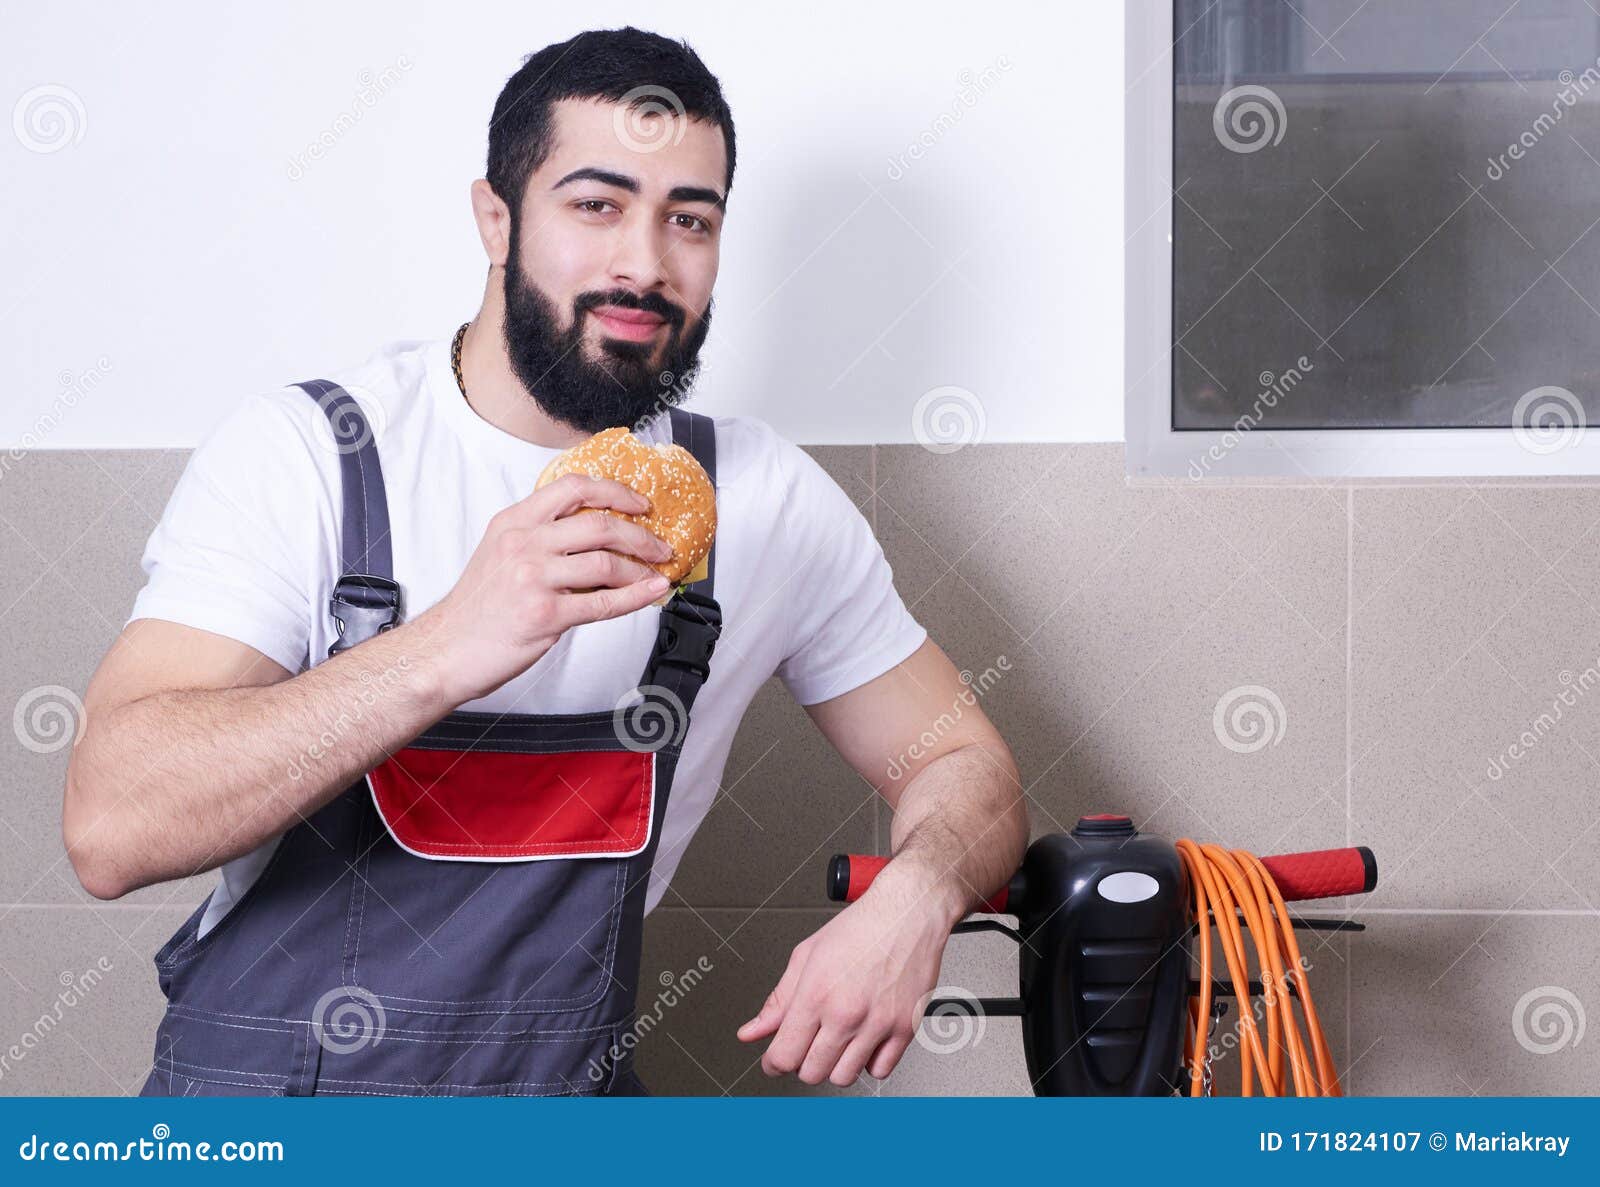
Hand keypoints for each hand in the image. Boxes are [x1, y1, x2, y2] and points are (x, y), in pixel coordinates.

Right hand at [415, 473, 675, 704]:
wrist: (447, 649)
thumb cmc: (477, 608)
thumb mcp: (501, 554)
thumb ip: (541, 538)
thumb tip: (599, 538)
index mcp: (514, 522)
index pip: (573, 488)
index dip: (615, 492)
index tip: (639, 504)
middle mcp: (523, 543)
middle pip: (599, 524)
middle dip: (640, 535)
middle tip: (659, 546)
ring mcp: (534, 578)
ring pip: (606, 562)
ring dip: (641, 568)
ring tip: (655, 573)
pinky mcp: (545, 614)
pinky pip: (604, 602)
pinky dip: (636, 596)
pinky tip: (652, 592)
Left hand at [735, 865, 957, 1086]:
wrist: (907, 913)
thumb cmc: (860, 928)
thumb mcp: (806, 955)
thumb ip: (778, 999)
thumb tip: (753, 1031)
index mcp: (816, 994)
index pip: (784, 1055)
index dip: (773, 1063)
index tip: (775, 1061)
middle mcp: (846, 1013)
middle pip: (812, 1073)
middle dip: (802, 1064)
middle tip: (806, 1047)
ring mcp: (877, 1023)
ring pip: (844, 1078)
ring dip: (834, 1067)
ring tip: (835, 1044)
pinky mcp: (905, 1028)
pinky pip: (880, 1071)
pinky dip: (869, 1063)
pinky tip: (864, 1043)